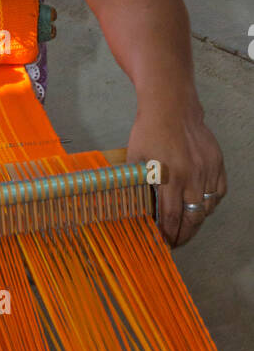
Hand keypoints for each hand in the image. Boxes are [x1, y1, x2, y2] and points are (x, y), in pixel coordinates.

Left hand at [126, 100, 226, 246]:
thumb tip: (132, 208)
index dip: (168, 234)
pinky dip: (210, 203)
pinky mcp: (217, 162)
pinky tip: (200, 206)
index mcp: (168, 177)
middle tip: (176, 241)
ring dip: (197, 220)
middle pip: (192, 218)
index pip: (170, 217)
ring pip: (207, 207)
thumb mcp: (134, 159)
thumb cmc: (148, 132)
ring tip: (187, 227)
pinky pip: (218, 192)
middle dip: (184, 234)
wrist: (171, 107)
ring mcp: (206, 170)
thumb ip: (136, 185)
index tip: (164, 244)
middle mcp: (190, 176)